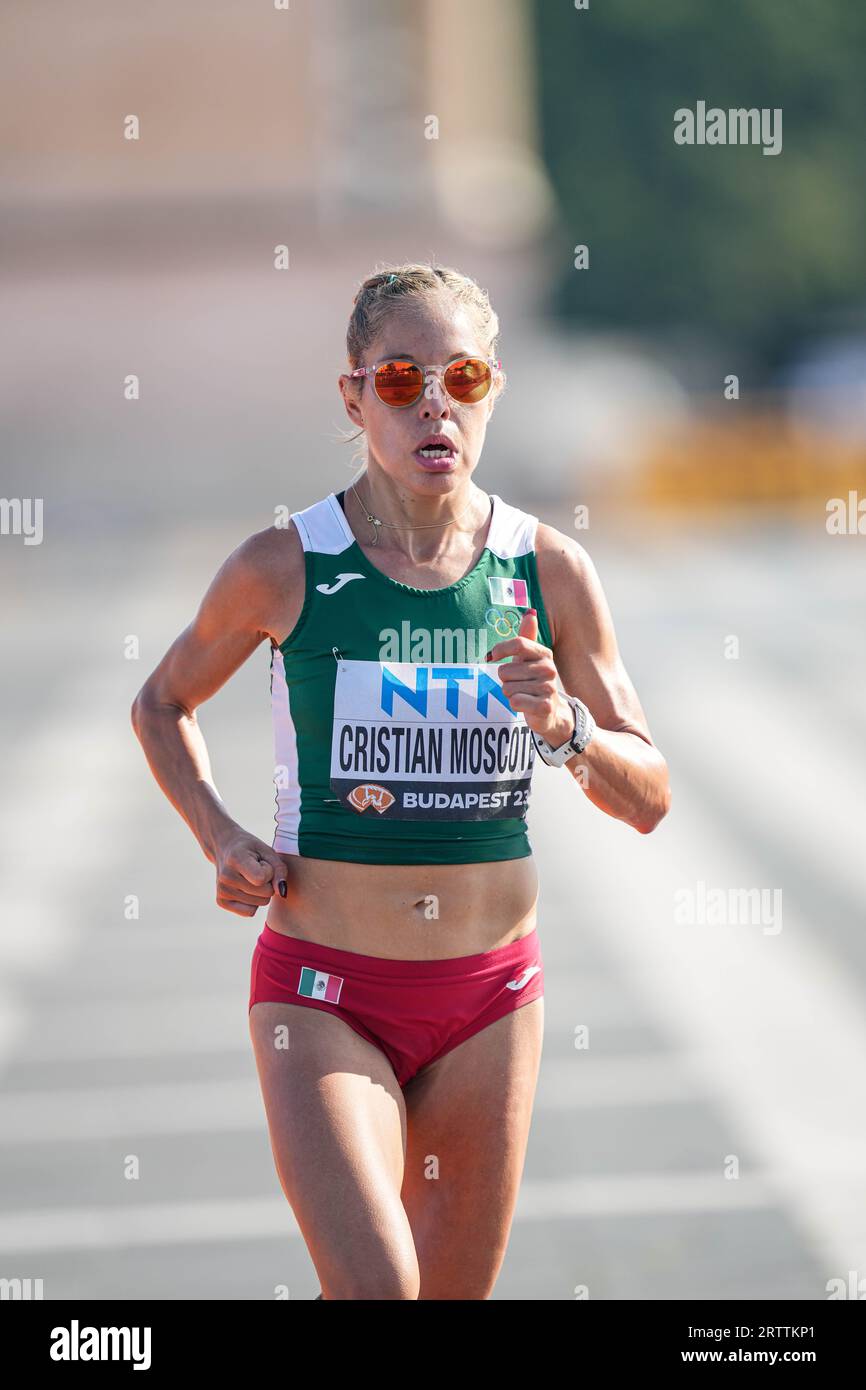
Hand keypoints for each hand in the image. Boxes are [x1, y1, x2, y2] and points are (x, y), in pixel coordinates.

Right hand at [213, 830, 288, 917]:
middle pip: (265, 894)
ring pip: (259, 904)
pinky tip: (246, 889)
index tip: (261, 862)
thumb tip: (282, 893)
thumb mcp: (268, 851)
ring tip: (250, 878)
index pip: (262, 879)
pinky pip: (250, 912)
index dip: (269, 872)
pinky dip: (253, 903)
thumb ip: (279, 869)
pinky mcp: (221, 901)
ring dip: (261, 892)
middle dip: (268, 883)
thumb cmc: (251, 850)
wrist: (225, 849)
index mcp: (236, 859)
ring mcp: (222, 891)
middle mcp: (226, 877)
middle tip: (256, 870)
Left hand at [488, 609, 573, 745]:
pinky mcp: (545, 707)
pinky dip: (514, 704)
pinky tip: (525, 705)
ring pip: (507, 688)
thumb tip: (530, 612)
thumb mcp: (529, 657)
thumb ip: (526, 636)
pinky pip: (515, 701)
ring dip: (509, 693)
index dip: (500, 650)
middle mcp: (549, 669)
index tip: (492, 656)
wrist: (550, 711)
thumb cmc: (533, 680)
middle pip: (506, 670)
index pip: (518, 644)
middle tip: (517, 683)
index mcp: (545, 653)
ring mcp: (548, 688)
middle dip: (504, 679)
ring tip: (522, 694)